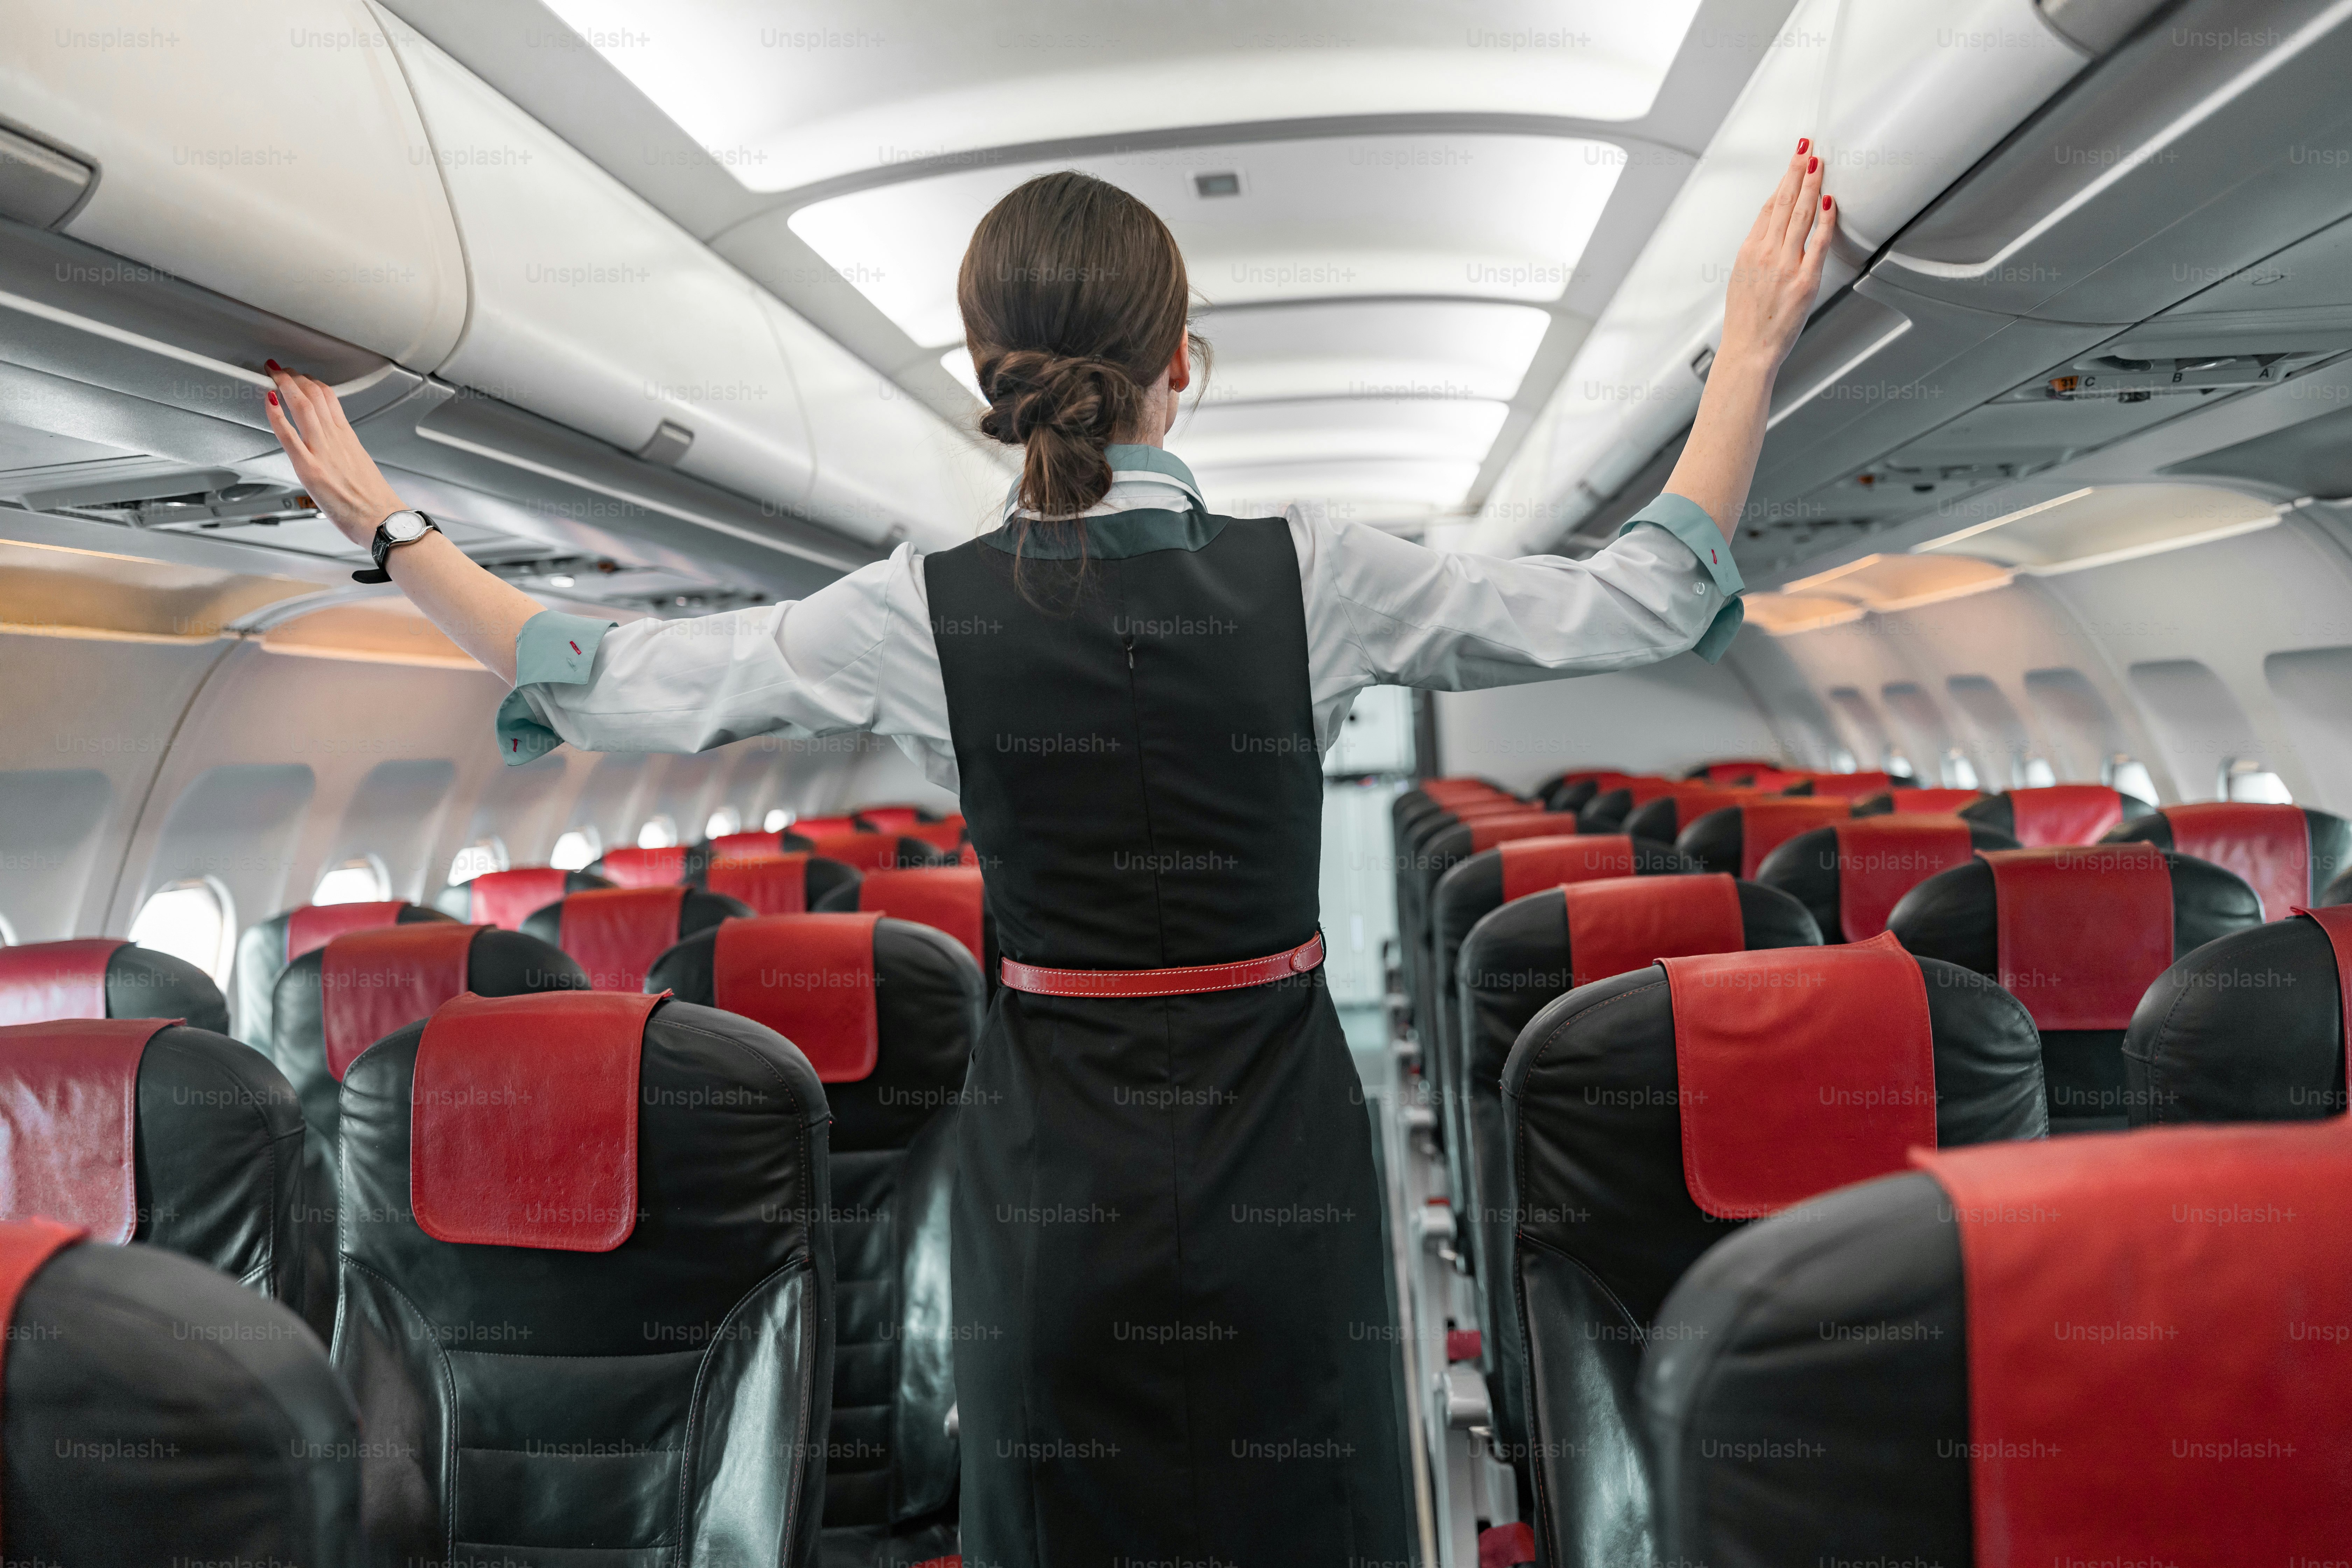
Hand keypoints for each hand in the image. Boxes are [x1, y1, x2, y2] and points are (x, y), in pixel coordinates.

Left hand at [261, 361, 408, 546]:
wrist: (383, 521)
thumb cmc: (375, 504)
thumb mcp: (362, 469)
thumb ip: (345, 455)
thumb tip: (336, 454)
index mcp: (348, 440)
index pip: (330, 399)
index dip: (312, 382)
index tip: (301, 376)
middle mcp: (335, 441)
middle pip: (314, 396)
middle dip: (295, 378)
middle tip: (281, 369)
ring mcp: (322, 452)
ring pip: (303, 407)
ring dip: (285, 385)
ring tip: (272, 374)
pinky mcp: (310, 469)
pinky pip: (289, 436)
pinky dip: (276, 415)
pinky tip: (268, 402)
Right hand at [1718, 140, 1835, 374]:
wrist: (1748, 350)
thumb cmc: (1745, 321)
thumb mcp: (1741, 278)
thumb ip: (1757, 251)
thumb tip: (1771, 229)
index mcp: (1749, 251)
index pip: (1768, 206)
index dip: (1782, 179)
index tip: (1793, 160)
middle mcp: (1766, 254)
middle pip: (1783, 202)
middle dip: (1796, 170)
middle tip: (1807, 147)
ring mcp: (1785, 265)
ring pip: (1799, 215)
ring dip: (1810, 184)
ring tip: (1818, 162)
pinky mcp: (1804, 280)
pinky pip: (1818, 243)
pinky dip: (1825, 219)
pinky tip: (1830, 201)